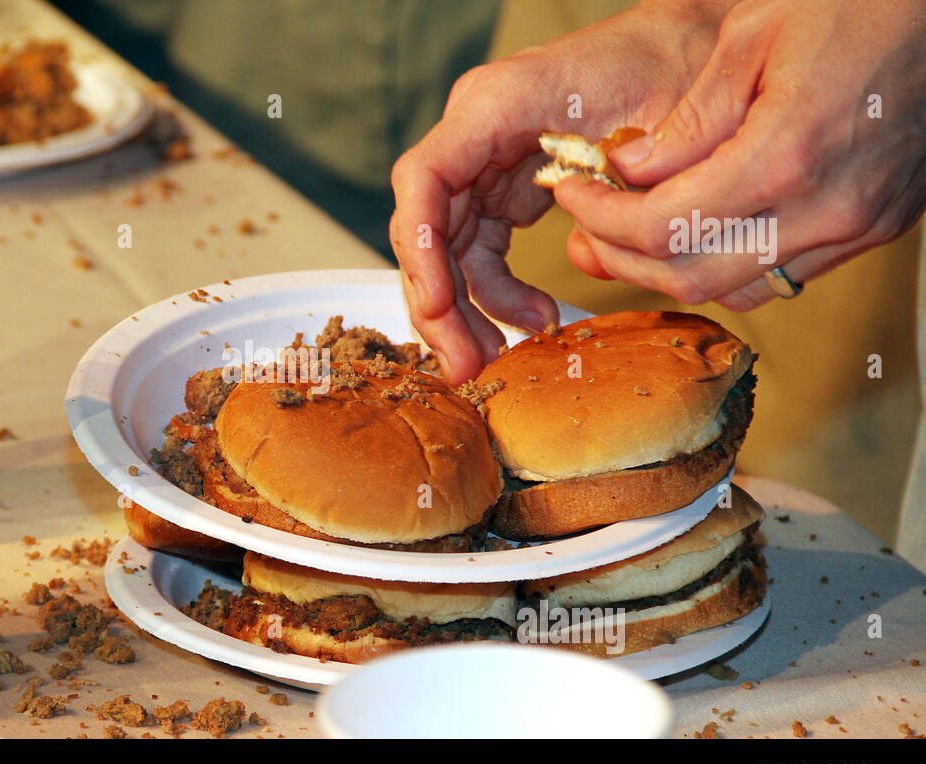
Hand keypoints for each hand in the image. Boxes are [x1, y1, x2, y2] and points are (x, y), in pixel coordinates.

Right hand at [390, 0, 735, 382]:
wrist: (695, 44)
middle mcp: (477, 135)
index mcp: (496, 104)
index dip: (420, 248)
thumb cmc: (674, 60)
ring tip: (495, 358)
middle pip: (427, 228)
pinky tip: (535, 320)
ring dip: (465, 311)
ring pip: (449, 251)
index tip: (437, 305)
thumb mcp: (659, 111)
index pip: (425, 178)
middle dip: (438, 305)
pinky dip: (498, 295)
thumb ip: (619, 173)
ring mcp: (488, 165)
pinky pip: (482, 253)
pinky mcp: (507, 190)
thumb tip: (589, 249)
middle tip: (464, 367)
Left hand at [554, 0, 925, 310]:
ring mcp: (855, 227)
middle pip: (688, 276)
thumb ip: (688, 119)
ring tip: (630, 234)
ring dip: (669, 271)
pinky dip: (724, 268)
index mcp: (787, 153)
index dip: (602, 218)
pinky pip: (779, 278)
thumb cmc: (858, 7)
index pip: (662, 226)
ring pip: (733, 290)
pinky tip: (696, 235)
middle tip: (589, 223)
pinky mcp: (872, 231)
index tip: (574, 192)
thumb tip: (629, 169)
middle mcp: (826, 207)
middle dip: (622, 255)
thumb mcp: (753, 38)